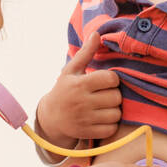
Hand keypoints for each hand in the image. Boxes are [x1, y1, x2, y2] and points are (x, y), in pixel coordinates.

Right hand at [36, 31, 122, 145]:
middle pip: (116, 97)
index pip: (111, 79)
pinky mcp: (87, 133)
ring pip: (115, 114)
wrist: (50, 117)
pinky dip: (110, 124)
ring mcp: (85, 119)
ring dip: (114, 110)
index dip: (112, 79)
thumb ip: (86, 53)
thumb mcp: (71, 70)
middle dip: (113, 94)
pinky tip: (102, 118)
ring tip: (105, 106)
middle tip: (105, 94)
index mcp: (80, 84)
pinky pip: (110, 128)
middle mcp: (82, 102)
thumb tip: (97, 33)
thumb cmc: (64, 89)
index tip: (105, 81)